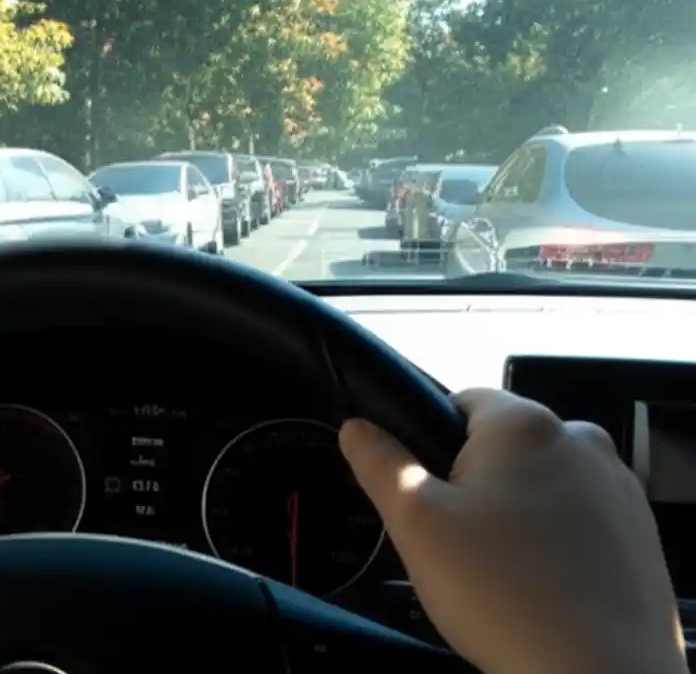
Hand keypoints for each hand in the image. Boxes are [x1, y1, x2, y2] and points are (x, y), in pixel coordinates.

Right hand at [340, 388, 684, 673]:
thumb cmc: (503, 595)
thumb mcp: (416, 524)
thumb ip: (381, 465)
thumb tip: (356, 429)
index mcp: (524, 424)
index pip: (460, 400)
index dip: (430, 444)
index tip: (427, 497)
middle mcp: (581, 440)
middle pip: (502, 446)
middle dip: (474, 484)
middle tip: (458, 543)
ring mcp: (618, 487)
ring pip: (541, 483)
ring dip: (515, 512)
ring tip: (500, 571)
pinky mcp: (638, 532)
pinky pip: (577, 518)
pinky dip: (553, 541)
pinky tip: (539, 584)